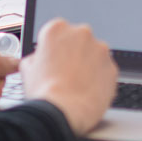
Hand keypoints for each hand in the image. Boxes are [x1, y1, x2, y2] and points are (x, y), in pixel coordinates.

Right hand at [22, 18, 117, 135]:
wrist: (64, 112)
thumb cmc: (44, 91)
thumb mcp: (28, 69)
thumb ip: (36, 57)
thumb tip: (39, 59)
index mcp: (58, 29)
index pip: (58, 32)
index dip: (55, 49)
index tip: (54, 61)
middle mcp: (82, 33)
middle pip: (79, 41)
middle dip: (74, 54)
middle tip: (64, 74)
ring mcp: (101, 49)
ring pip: (94, 55)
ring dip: (88, 66)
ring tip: (75, 86)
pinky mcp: (113, 66)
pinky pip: (105, 71)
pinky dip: (99, 79)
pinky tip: (87, 92)